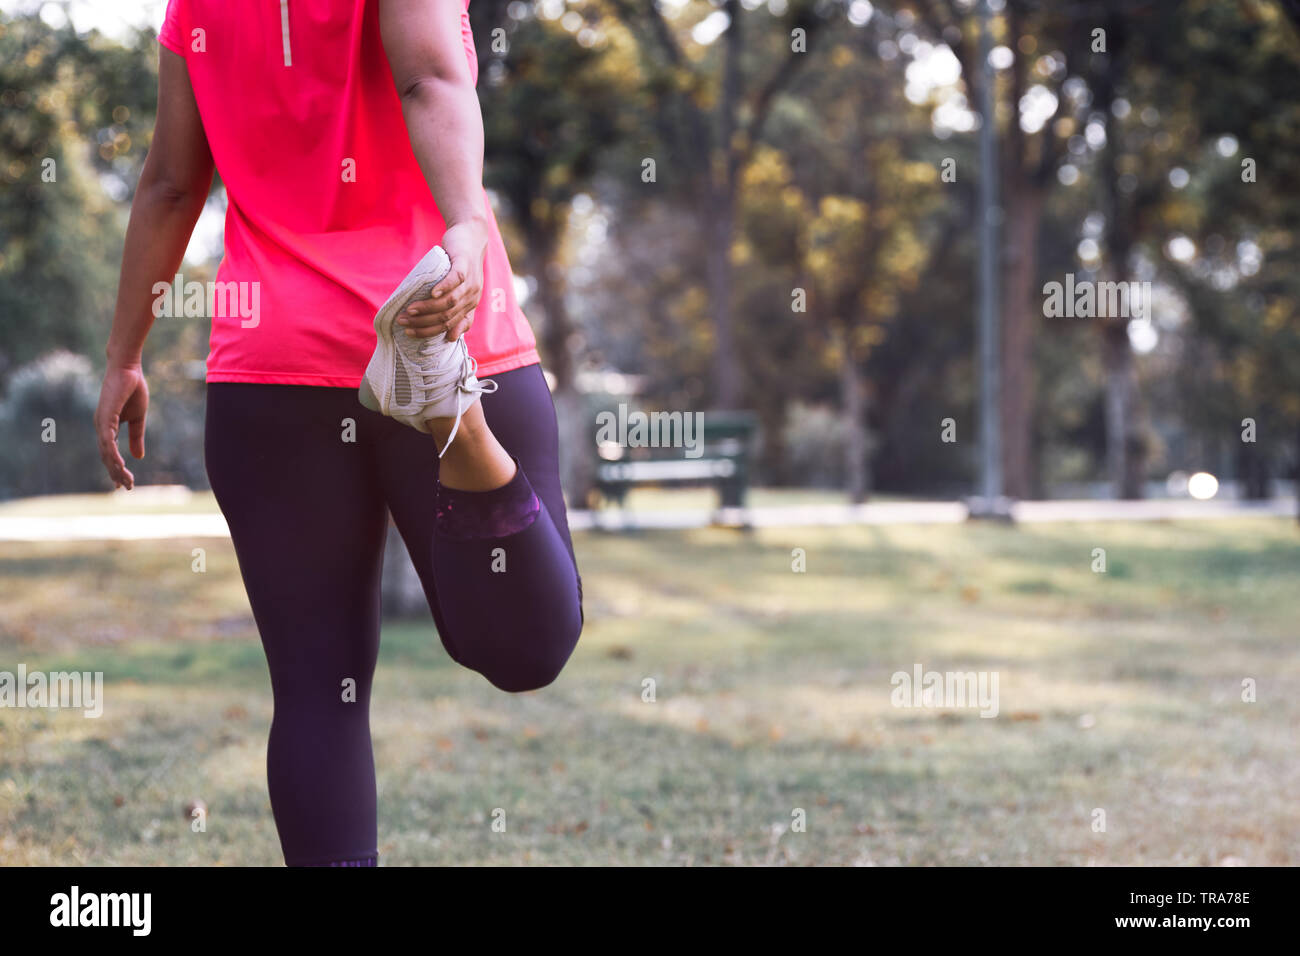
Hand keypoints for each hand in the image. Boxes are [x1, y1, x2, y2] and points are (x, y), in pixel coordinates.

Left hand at [95, 364, 148, 489]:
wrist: (128, 369)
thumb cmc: (133, 389)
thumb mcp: (138, 418)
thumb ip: (137, 437)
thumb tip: (138, 457)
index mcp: (108, 427)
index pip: (110, 453)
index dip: (116, 468)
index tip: (124, 483)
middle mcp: (101, 428)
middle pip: (107, 457)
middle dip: (116, 473)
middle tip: (126, 488)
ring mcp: (101, 423)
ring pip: (106, 453)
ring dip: (116, 469)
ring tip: (126, 482)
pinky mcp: (105, 418)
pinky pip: (108, 442)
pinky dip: (113, 456)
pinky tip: (120, 466)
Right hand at [398, 217, 489, 342]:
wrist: (471, 237)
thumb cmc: (461, 265)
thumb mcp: (460, 290)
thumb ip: (455, 311)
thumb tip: (449, 337)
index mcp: (469, 307)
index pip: (449, 327)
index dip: (428, 332)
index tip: (409, 333)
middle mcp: (472, 298)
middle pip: (446, 317)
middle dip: (422, 323)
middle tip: (402, 321)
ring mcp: (470, 282)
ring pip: (449, 302)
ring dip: (427, 308)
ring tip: (409, 310)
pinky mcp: (465, 265)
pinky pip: (456, 280)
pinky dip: (444, 288)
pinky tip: (432, 293)